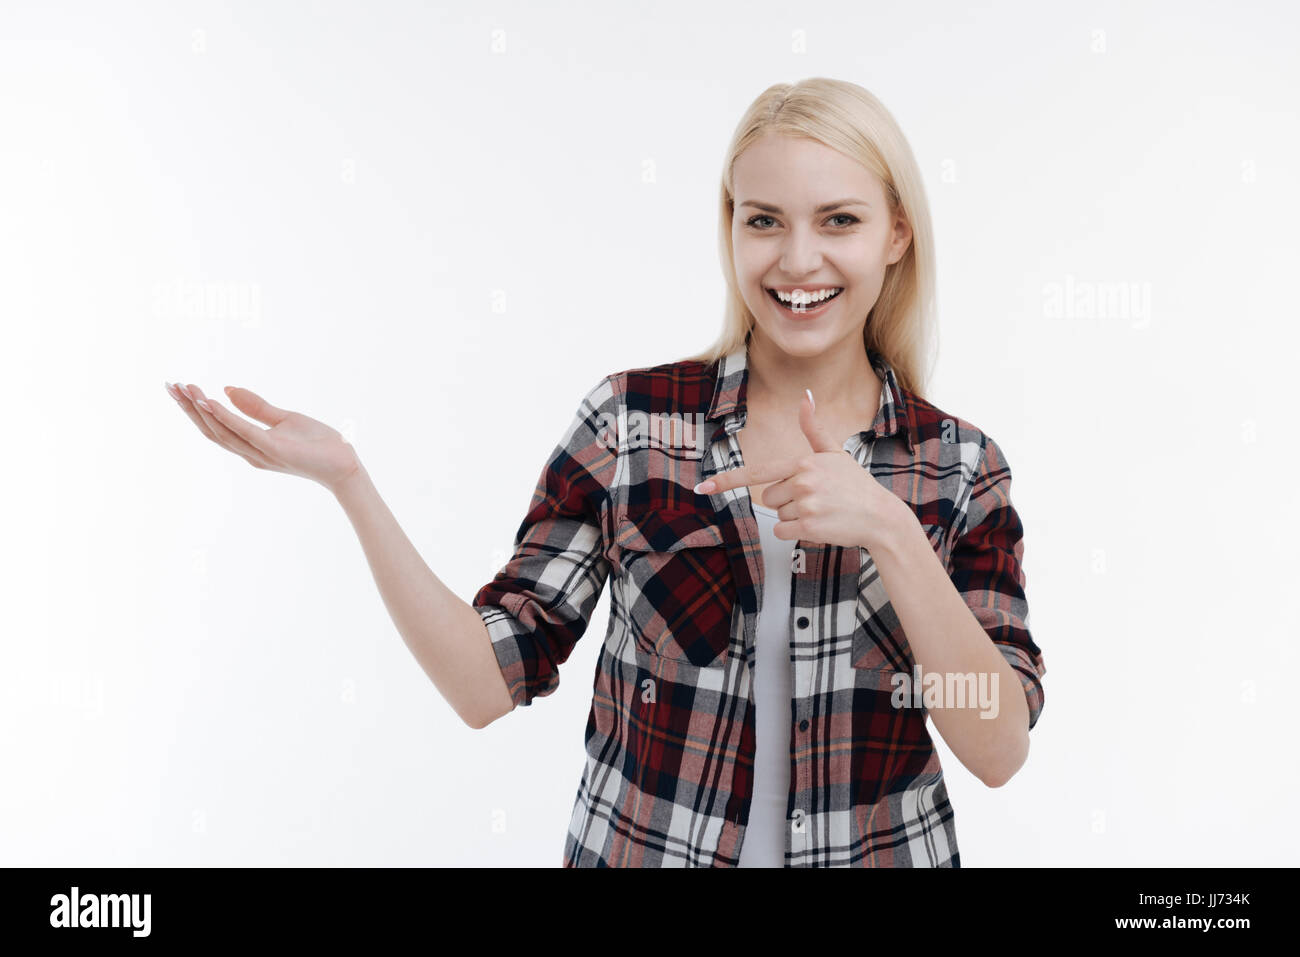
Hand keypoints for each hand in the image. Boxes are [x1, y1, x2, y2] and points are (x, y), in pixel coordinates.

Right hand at [165, 381, 360, 493]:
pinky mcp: (275, 449)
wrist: (344, 465)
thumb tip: (228, 388)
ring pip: (222, 432)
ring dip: (201, 410)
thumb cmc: (317, 444)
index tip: (177, 387)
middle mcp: (250, 452)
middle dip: (188, 408)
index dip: (194, 408)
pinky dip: (225, 416)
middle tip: (169, 386)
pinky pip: (244, 431)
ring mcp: (261, 453)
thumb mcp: (284, 419)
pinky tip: (210, 401)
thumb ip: (256, 406)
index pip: (215, 426)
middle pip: (210, 430)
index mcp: (251, 445)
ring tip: (184, 389)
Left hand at [694, 388, 909, 549]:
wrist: (880, 516)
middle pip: (767, 498)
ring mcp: (805, 505)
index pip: (756, 473)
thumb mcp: (835, 452)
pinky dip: (796, 532)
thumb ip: (813, 428)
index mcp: (803, 463)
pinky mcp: (809, 527)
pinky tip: (819, 525)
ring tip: (821, 511)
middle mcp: (802, 482)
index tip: (703, 487)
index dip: (726, 481)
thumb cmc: (856, 485)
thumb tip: (805, 396)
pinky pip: (783, 531)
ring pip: (776, 515)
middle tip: (814, 499)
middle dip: (785, 500)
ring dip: (793, 516)